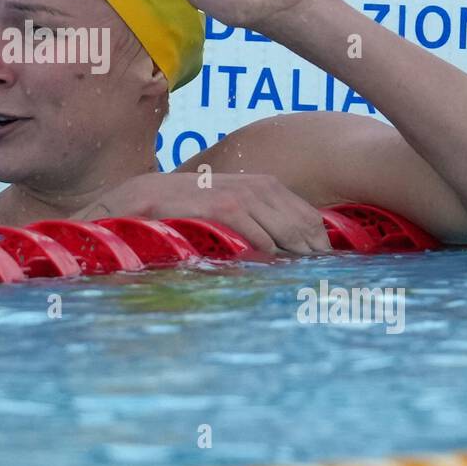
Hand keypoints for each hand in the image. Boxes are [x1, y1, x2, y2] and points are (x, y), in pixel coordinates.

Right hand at [84, 171, 332, 255]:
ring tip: (305, 279)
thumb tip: (288, 251)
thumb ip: (256, 222)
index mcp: (261, 184)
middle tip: (325, 281)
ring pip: (282, 227)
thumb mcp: (225, 210)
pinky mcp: (218, 205)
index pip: (307, 214)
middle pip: (301, 223)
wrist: (139, 197)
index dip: (319, 242)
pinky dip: (265, 249)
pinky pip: (253, 230)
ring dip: (295, 254)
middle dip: (314, 252)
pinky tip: (269, 264)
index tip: (327, 268)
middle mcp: (254, 185)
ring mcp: (236, 194)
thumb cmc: (185, 210)